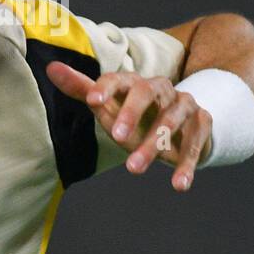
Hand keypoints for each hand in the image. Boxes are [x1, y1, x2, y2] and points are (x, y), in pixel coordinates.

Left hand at [45, 62, 211, 191]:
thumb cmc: (136, 117)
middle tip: (117, 136)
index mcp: (134, 82)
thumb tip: (51, 67)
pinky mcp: (203, 122)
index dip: (105, 88)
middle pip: (147, 92)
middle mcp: (161, 89)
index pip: (118, 79)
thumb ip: (83, 89)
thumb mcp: (110, 106)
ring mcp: (184, 104)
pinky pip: (195, 142)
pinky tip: (179, 185)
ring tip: (133, 169)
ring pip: (171, 120)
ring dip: (154, 145)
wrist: (180, 127)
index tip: (91, 101)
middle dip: (132, 113)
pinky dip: (187, 164)